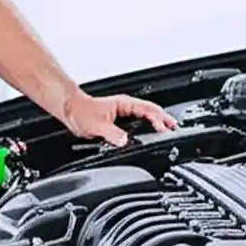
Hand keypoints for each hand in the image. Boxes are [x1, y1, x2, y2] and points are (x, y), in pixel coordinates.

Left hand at [60, 91, 177, 146]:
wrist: (70, 110)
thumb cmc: (80, 112)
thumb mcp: (96, 126)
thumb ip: (112, 134)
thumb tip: (125, 141)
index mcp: (124, 104)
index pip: (147, 110)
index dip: (158, 119)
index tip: (164, 129)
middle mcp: (125, 106)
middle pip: (151, 111)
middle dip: (164, 118)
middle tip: (174, 127)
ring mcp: (123, 112)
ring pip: (146, 115)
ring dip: (157, 121)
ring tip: (167, 130)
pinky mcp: (119, 119)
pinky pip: (138, 121)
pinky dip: (147, 125)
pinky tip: (149, 133)